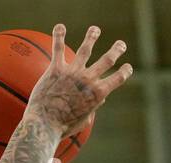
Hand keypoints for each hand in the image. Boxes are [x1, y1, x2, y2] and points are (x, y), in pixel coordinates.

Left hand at [25, 24, 132, 139]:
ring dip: (92, 37)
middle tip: (121, 45)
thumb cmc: (62, 128)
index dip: (125, 72)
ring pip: (85, 49)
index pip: (118, 79)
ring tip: (95, 30)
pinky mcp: (55, 70)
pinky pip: (58, 49)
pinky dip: (59, 36)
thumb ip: (92, 109)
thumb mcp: (82, 120)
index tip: (127, 68)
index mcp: (98, 94)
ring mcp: (72, 73)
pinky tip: (60, 26)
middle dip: (117, 50)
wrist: (43, 125)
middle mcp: (88, 80)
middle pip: (107, 60)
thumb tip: (100, 101)